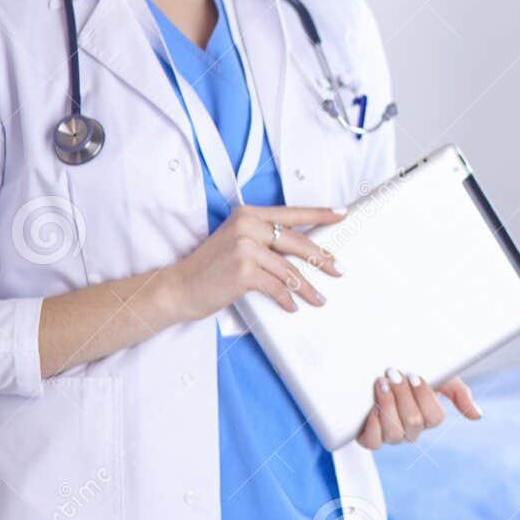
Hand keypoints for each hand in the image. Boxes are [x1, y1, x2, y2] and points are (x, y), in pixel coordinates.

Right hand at [159, 205, 346, 321]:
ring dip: (307, 287)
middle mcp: (247, 226)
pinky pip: (277, 286)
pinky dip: (287, 298)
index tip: (341, 214)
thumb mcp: (236, 241)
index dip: (320, 214)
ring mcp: (245, 247)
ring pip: (289, 269)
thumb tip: (301, 249)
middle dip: (322, 258)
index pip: (292, 213)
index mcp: (248, 214)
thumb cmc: (209, 268)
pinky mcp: (244, 271)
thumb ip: (263, 238)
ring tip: (319, 298)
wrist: (177, 288)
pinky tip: (292, 306)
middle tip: (339, 269)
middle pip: (297, 242)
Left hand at [358, 370, 482, 449]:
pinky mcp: (371, 438)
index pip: (435, 417)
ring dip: (387, 405)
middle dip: (403, 395)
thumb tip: (478, 416)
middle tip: (394, 373)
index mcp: (429, 419)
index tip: (414, 375)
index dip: (424, 396)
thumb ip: (460, 394)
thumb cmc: (414, 373)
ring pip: (394, 433)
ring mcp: (391, 437)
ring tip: (381, 384)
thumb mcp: (442, 378)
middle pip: (414, 422)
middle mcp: (412, 431)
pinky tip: (372, 408)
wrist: (383, 371)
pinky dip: (373, 426)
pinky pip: (374, 442)